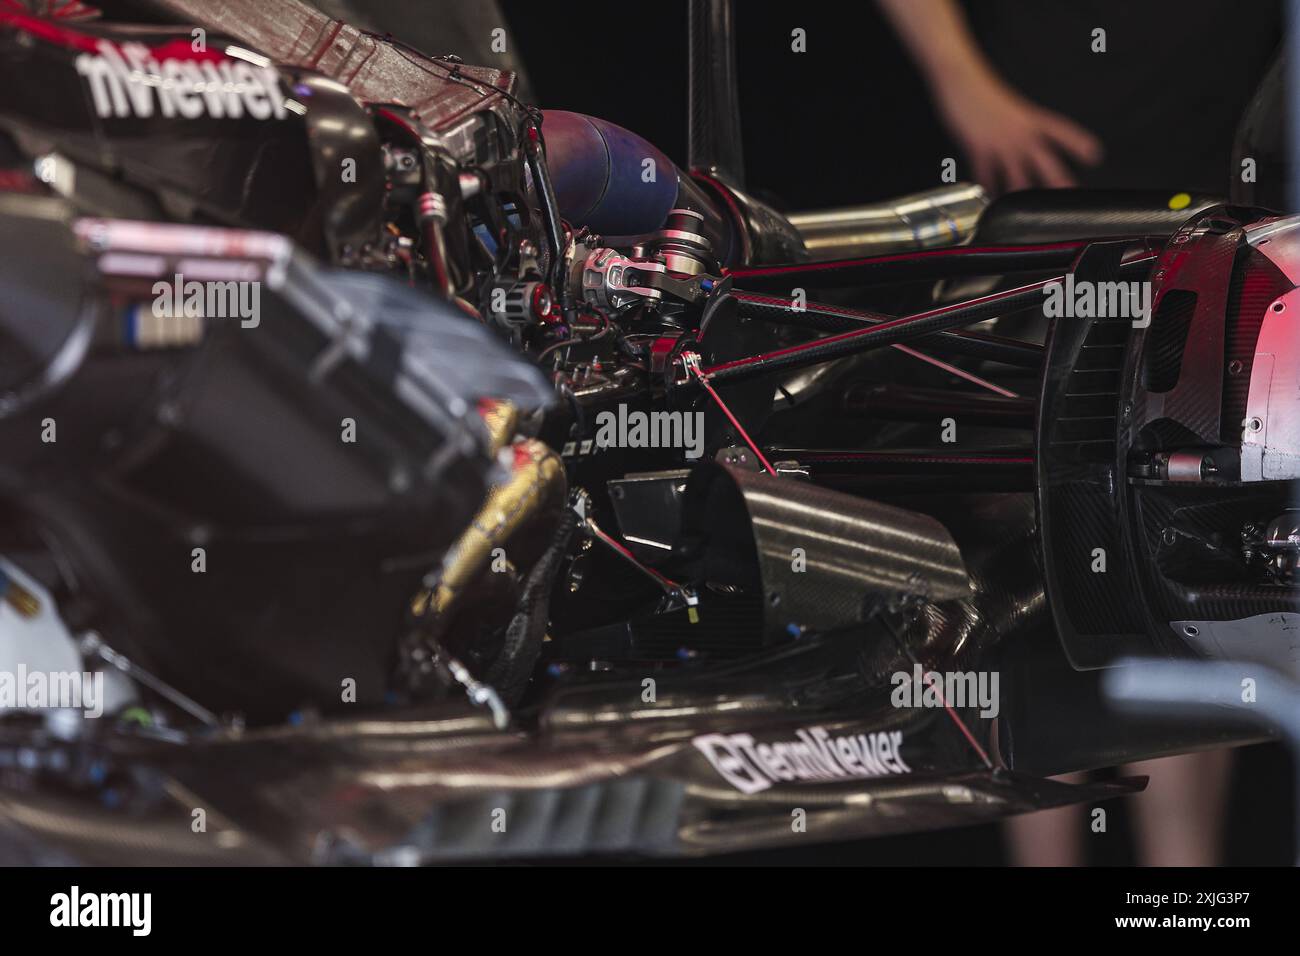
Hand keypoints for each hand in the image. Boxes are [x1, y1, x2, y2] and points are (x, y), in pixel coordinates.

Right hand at [936, 74, 1101, 192]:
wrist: (960, 77)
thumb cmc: (983, 91)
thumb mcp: (1009, 108)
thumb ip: (1019, 126)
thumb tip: (1023, 144)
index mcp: (1031, 118)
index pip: (1061, 131)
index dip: (1078, 144)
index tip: (1095, 156)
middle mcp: (1020, 132)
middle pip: (1045, 162)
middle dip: (1058, 180)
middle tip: (1068, 195)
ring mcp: (1000, 141)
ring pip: (1016, 176)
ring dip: (1021, 194)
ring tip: (1025, 211)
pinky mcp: (978, 147)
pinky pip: (985, 175)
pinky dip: (987, 188)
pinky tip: (988, 197)